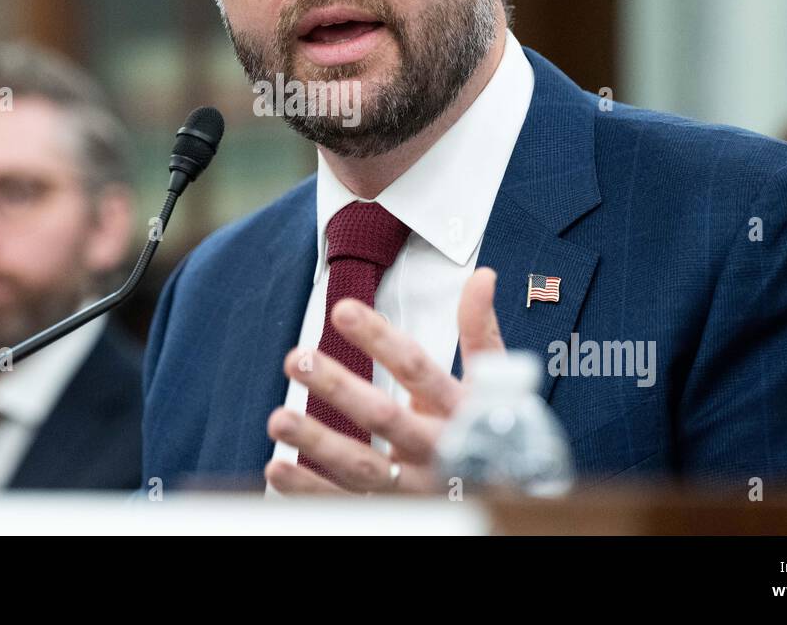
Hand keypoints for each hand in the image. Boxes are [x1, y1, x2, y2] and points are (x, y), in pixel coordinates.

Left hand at [265, 266, 504, 493]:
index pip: (417, 367)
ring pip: (362, 466)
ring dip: (317, 444)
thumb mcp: (492, 383)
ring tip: (278, 419)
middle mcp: (435, 448)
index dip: (381, 338)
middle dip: (339, 387)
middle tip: (297, 359)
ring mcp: (413, 486)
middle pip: (384, 416)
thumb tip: (482, 276)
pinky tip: (277, 469)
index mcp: (459, 409)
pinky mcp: (393, 510)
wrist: (509, 499)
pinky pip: (346, 503)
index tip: (343, 310)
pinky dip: (310, 490)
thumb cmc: (492, 430)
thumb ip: (479, 331)